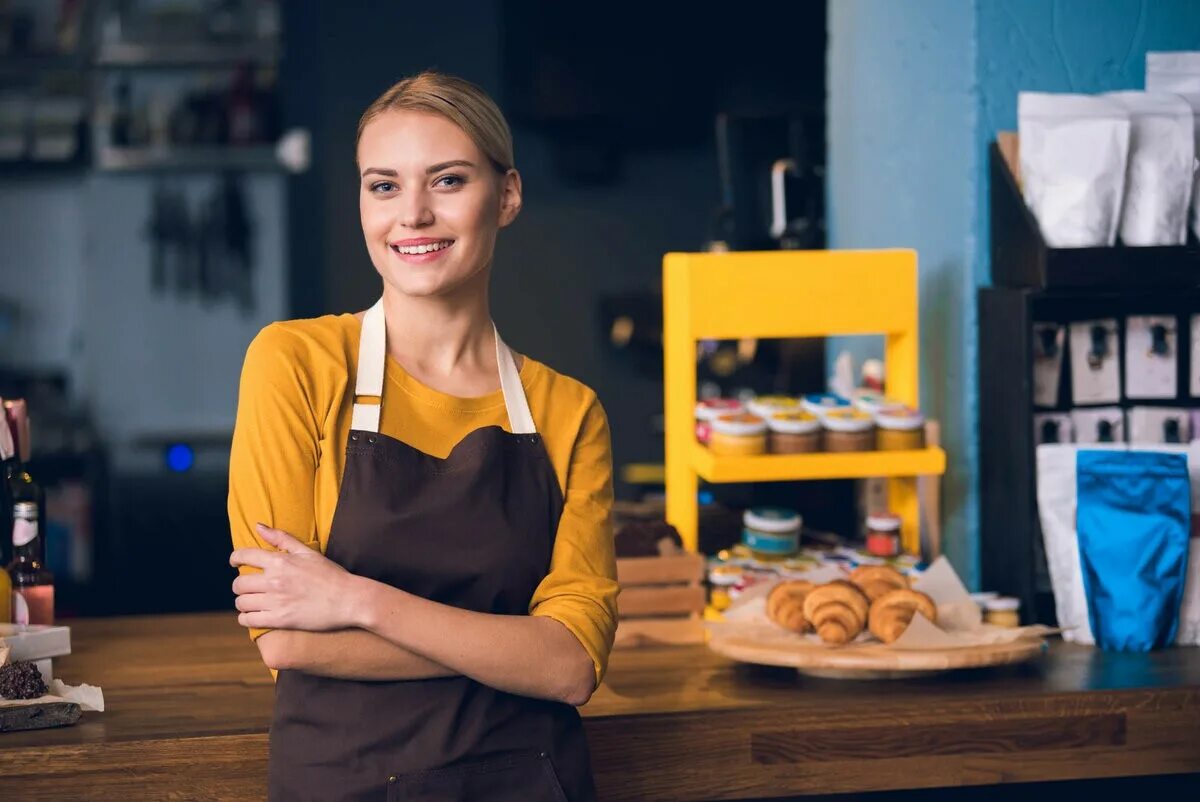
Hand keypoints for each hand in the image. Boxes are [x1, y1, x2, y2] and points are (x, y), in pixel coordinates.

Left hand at [230, 524, 358, 631]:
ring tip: (251, 602)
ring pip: (241, 602)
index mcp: (281, 561)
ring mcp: (276, 601)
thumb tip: (258, 526)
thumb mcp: (308, 552)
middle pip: (239, 583)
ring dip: (243, 602)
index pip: (245, 556)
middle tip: (248, 587)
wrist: (349, 599)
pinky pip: (249, 620)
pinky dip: (246, 618)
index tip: (235, 562)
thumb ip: (281, 538)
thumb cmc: (331, 575)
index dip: (235, 558)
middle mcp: (274, 580)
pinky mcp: (279, 620)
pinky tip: (252, 616)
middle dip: (240, 585)